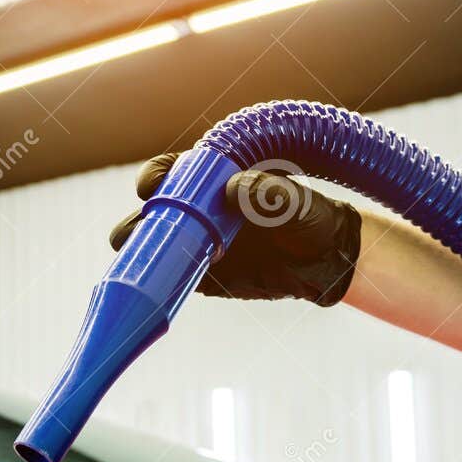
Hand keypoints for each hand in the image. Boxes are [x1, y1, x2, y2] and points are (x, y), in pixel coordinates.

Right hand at [108, 153, 361, 305]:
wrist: (327, 262)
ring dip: (145, 257)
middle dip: (136, 224)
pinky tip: (160, 290)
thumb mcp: (297, 203)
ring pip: (156, 248)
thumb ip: (269, 193)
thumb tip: (232, 188)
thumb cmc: (312, 220)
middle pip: (151, 213)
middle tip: (135, 235)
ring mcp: (199, 243)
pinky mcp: (206, 276)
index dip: (155, 176)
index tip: (150, 187)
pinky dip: (164, 285)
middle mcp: (199, 209)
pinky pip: (176, 279)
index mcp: (216, 179)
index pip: (172, 171)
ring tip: (144, 266)